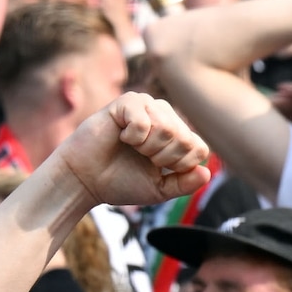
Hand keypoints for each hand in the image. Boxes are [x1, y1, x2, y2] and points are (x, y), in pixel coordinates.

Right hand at [55, 94, 212, 207]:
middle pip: (185, 139)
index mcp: (177, 136)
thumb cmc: (121, 182)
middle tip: (143, 157)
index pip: (199, 148)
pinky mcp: (127, 102)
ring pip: (167, 129)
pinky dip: (133, 137)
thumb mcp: (160, 190)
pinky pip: (143, 121)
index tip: (159, 169)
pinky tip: (121, 136)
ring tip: (132, 147)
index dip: (180, 165)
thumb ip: (185, 184)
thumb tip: (206, 173)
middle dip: (163, 158)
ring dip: (148, 147)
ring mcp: (148, 106)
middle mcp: (166, 117)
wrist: (85, 179)